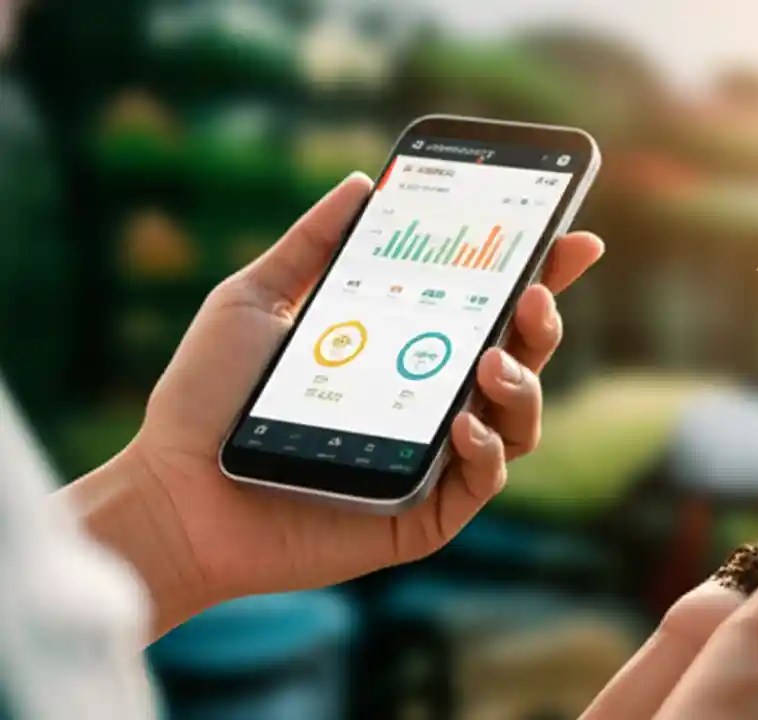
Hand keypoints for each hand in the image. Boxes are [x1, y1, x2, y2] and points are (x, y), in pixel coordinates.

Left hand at [60, 173, 603, 638]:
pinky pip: (482, 482)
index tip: (574, 238)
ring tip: (491, 360)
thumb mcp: (255, 300)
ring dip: (522, 385)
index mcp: (409, 351)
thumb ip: (310, 244)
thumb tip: (362, 184)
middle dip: (543, 323)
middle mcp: (432, 402)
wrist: (173, 490)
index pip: (490, 309)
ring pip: (518, 422)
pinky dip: (487, 452)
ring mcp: (434, 460)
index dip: (542, 273)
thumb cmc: (208, 399)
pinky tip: (462, 425)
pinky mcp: (424, 513)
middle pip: (521, 360)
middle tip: (533, 294)